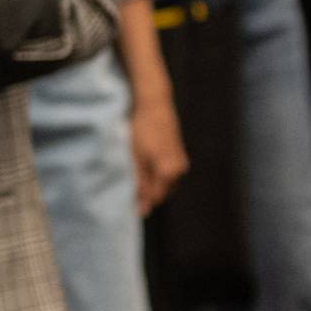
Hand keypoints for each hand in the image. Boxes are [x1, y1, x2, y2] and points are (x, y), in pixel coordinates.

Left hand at [127, 79, 187, 216]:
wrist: (154, 103)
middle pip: (162, 192)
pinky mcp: (178, 153)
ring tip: (135, 181)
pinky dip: (157, 175)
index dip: (142, 204)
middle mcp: (179, 169)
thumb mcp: (135, 157)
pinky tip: (144, 169)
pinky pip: (168, 172)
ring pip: (166, 182)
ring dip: (153, 185)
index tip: (130, 208)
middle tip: (130, 195)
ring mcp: (180, 160)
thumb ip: (139, 182)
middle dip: (148, 196)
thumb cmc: (142, 128)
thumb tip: (141, 206)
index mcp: (168, 172)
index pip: (155, 197)